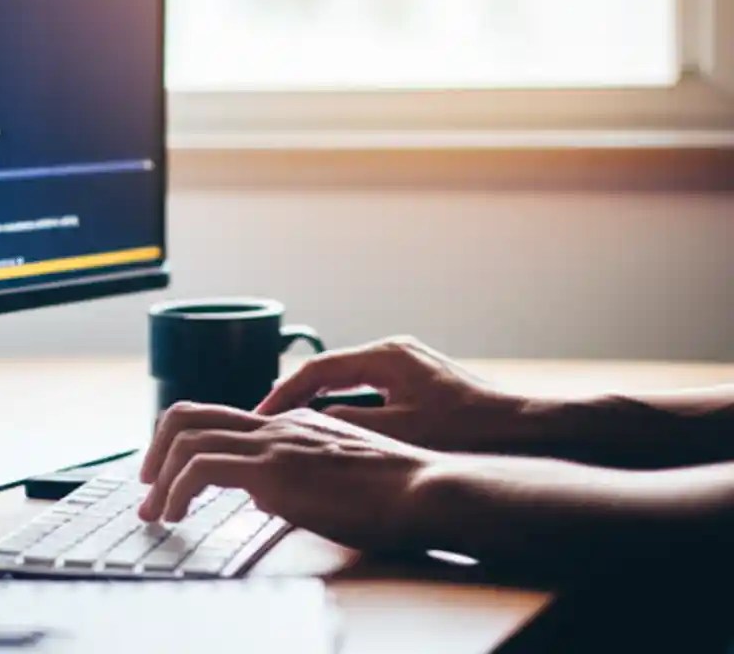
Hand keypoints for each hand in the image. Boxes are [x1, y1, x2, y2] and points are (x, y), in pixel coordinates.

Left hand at [138, 403, 444, 551]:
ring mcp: (271, 442)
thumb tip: (262, 493)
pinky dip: (176, 491)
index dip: (182, 441)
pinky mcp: (271, 468)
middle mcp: (274, 424)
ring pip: (185, 438)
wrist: (423, 489)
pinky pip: (199, 468)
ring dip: (159, 479)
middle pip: (188, 414)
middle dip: (155, 450)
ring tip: (156, 512)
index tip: (170, 474)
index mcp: (289, 422)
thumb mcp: (333, 474)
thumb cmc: (392, 492)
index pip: (217, 416)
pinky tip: (177, 515)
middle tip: (147, 486)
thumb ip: (294, 474)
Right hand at [257, 336, 527, 452]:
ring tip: (291, 422)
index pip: (316, 369)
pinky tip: (334, 423)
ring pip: (347, 377)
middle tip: (265, 419)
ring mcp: (408, 362)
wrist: (525, 429)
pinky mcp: (419, 378)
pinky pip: (367, 385)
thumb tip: (308, 423)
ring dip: (319, 398)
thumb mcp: (399, 432)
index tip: (259, 416)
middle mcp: (393, 350)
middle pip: (329, 369)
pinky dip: (343, 401)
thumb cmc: (468, 432)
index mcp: (385, 356)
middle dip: (295, 394)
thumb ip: (348, 424)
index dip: (282, 394)